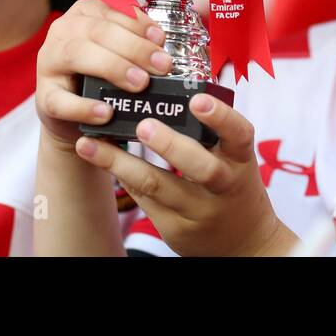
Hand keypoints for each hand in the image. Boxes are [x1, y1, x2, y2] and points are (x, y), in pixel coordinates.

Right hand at [35, 0, 172, 152]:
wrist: (78, 120)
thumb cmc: (103, 79)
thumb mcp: (120, 53)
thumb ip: (136, 44)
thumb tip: (160, 45)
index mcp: (84, 14)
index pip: (111, 10)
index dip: (138, 23)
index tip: (161, 39)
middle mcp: (63, 32)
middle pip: (97, 31)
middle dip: (133, 47)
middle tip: (161, 66)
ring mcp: (49, 63)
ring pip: (77, 54)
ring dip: (112, 67)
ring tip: (140, 83)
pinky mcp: (44, 97)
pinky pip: (61, 100)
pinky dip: (85, 106)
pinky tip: (107, 113)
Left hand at [74, 92, 297, 255]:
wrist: (245, 242)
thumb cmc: (233, 183)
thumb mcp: (234, 158)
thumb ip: (209, 133)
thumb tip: (164, 93)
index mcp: (240, 160)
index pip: (238, 134)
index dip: (220, 116)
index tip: (197, 98)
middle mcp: (224, 186)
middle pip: (200, 167)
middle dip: (169, 144)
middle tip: (143, 124)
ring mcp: (199, 212)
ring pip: (157, 185)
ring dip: (120, 163)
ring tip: (90, 144)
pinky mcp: (175, 229)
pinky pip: (144, 199)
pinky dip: (121, 175)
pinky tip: (98, 158)